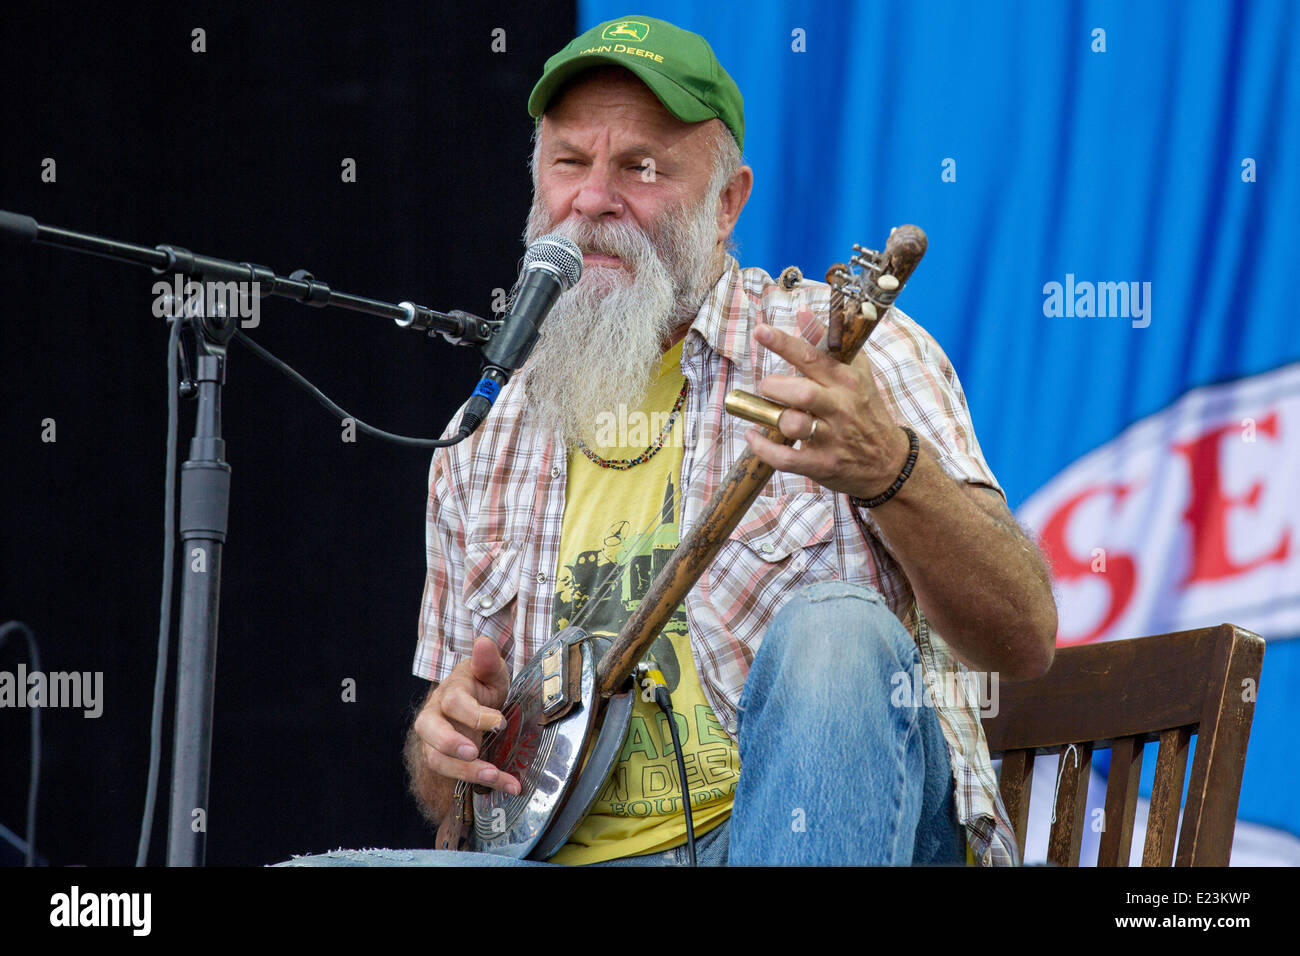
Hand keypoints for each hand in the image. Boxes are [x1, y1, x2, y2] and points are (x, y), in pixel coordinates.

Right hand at [412, 636, 520, 794]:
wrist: (476, 704)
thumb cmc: (482, 686)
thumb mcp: (491, 672)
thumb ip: (488, 661)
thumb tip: (483, 643)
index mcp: (449, 691)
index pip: (453, 701)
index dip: (473, 713)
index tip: (499, 721)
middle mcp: (435, 716)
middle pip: (429, 730)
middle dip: (450, 743)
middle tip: (474, 753)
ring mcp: (435, 741)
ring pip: (438, 759)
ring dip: (466, 771)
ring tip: (496, 777)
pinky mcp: (444, 761)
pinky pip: (454, 775)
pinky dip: (479, 783)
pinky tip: (505, 785)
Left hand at [745, 323, 910, 499]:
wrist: (889, 460)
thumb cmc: (866, 409)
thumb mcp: (856, 372)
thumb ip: (827, 342)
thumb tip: (802, 312)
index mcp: (846, 381)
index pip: (812, 356)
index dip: (784, 343)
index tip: (761, 331)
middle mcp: (840, 407)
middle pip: (801, 392)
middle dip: (775, 386)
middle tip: (767, 386)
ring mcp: (832, 438)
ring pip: (793, 424)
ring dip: (771, 417)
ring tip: (766, 413)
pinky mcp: (823, 464)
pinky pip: (785, 458)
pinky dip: (763, 448)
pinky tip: (753, 436)